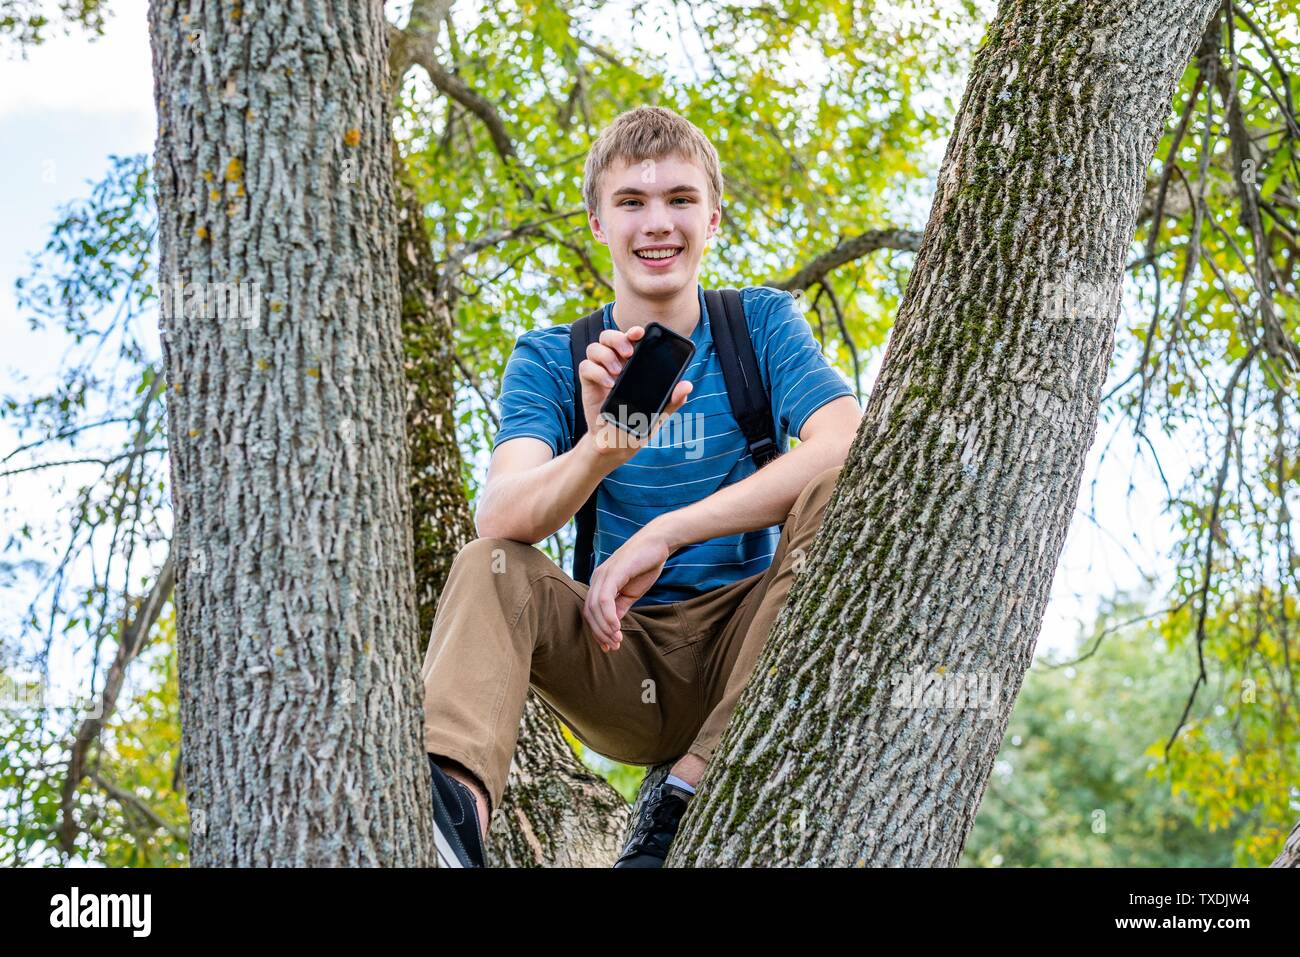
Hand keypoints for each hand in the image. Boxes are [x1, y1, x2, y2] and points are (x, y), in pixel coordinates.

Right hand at [578, 326, 691, 462]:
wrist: (615, 445)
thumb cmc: (637, 426)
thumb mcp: (658, 414)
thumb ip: (672, 400)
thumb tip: (687, 386)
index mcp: (633, 365)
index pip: (631, 340)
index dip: (633, 331)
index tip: (640, 332)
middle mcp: (615, 364)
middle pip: (608, 336)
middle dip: (617, 338)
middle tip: (628, 353)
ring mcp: (600, 373)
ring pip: (594, 347)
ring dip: (606, 355)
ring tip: (618, 372)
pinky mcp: (589, 384)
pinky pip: (585, 366)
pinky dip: (597, 372)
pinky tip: (609, 384)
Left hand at [582, 523, 673, 651]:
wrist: (658, 543)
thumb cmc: (645, 565)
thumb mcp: (631, 592)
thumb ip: (619, 607)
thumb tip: (612, 626)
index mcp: (600, 583)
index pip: (591, 612)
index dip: (597, 631)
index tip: (609, 646)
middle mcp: (597, 578)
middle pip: (589, 612)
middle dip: (599, 633)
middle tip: (613, 646)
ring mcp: (603, 574)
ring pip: (595, 607)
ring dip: (605, 628)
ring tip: (617, 640)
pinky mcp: (613, 572)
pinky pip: (604, 598)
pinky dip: (608, 616)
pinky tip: (617, 627)